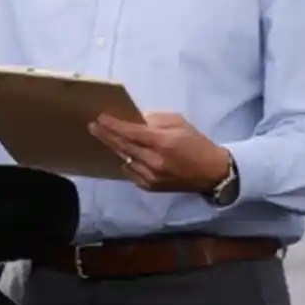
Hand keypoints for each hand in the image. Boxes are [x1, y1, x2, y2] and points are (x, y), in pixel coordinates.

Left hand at [88, 112, 230, 192]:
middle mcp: (154, 161)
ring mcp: (151, 176)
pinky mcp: (151, 187)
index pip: (131, 132)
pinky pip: (131, 172)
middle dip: (106, 135)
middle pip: (123, 146)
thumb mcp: (180, 123)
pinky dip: (126, 162)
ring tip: (104, 137)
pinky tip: (122, 154)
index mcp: (162, 142)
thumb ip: (157, 120)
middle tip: (92, 126)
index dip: (113, 125)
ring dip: (114, 148)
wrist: (211, 172)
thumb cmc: (196, 143)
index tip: (100, 118)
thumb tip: (137, 120)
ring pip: (125, 159)